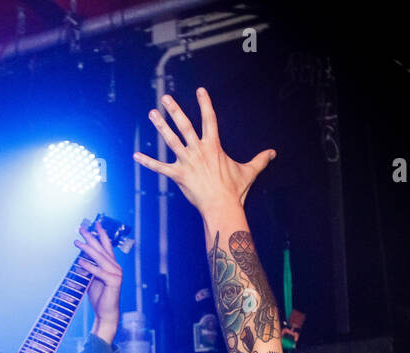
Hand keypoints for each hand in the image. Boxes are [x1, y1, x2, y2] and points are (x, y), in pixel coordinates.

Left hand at [74, 221, 121, 334]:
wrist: (105, 313)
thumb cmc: (99, 296)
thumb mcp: (92, 278)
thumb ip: (89, 267)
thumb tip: (81, 256)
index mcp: (112, 265)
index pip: (107, 246)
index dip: (101, 234)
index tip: (95, 224)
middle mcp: (116, 267)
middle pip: (102, 249)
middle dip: (91, 237)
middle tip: (81, 229)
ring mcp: (116, 274)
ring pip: (100, 258)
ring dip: (87, 249)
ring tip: (77, 243)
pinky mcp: (113, 282)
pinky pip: (99, 272)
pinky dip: (89, 267)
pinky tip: (80, 262)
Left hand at [132, 88, 275, 213]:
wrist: (222, 206)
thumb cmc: (234, 190)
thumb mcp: (249, 172)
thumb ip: (260, 160)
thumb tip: (273, 153)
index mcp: (213, 146)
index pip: (209, 119)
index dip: (205, 103)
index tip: (200, 90)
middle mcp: (198, 150)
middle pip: (184, 125)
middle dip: (175, 110)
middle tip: (166, 98)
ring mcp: (187, 162)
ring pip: (171, 140)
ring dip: (161, 126)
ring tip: (152, 114)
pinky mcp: (178, 175)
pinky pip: (160, 168)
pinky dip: (147, 162)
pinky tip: (136, 155)